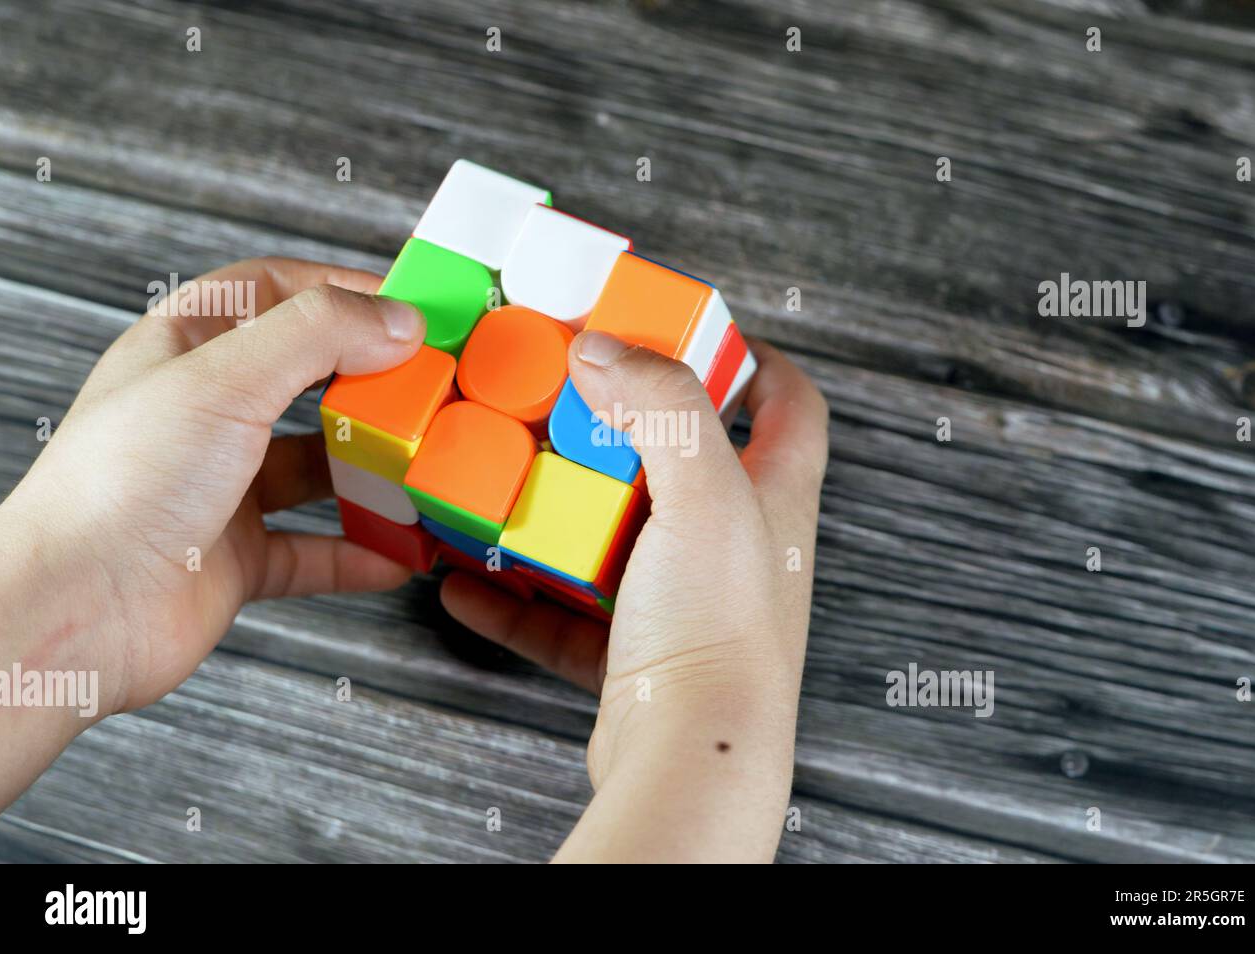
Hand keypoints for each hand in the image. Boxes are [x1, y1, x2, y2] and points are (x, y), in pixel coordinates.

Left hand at [0, 258, 424, 808]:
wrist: (75, 612)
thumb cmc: (119, 488)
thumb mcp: (225, 380)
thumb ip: (318, 336)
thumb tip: (397, 319)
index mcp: (183, 351)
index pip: (272, 293)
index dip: (341, 291)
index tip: (408, 306)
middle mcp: (203, 416)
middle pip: (305, 380)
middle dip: (369, 383)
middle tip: (428, 386)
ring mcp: (220, 489)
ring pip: (316, 468)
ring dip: (370, 470)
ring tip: (421, 467)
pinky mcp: (236, 559)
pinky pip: (315, 550)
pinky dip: (360, 552)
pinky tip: (398, 553)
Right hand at [440, 331, 828, 861]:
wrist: (690, 757)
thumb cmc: (720, 628)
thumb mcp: (703, 492)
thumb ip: (661, 405)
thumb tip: (604, 347)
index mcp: (773, 500)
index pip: (789, 408)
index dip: (753, 361)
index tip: (697, 330)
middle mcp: (736, 550)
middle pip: (683, 467)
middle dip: (621, 433)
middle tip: (564, 403)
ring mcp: (684, 605)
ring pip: (613, 542)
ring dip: (555, 517)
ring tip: (502, 485)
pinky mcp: (634, 657)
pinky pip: (565, 619)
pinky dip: (517, 600)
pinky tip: (465, 586)